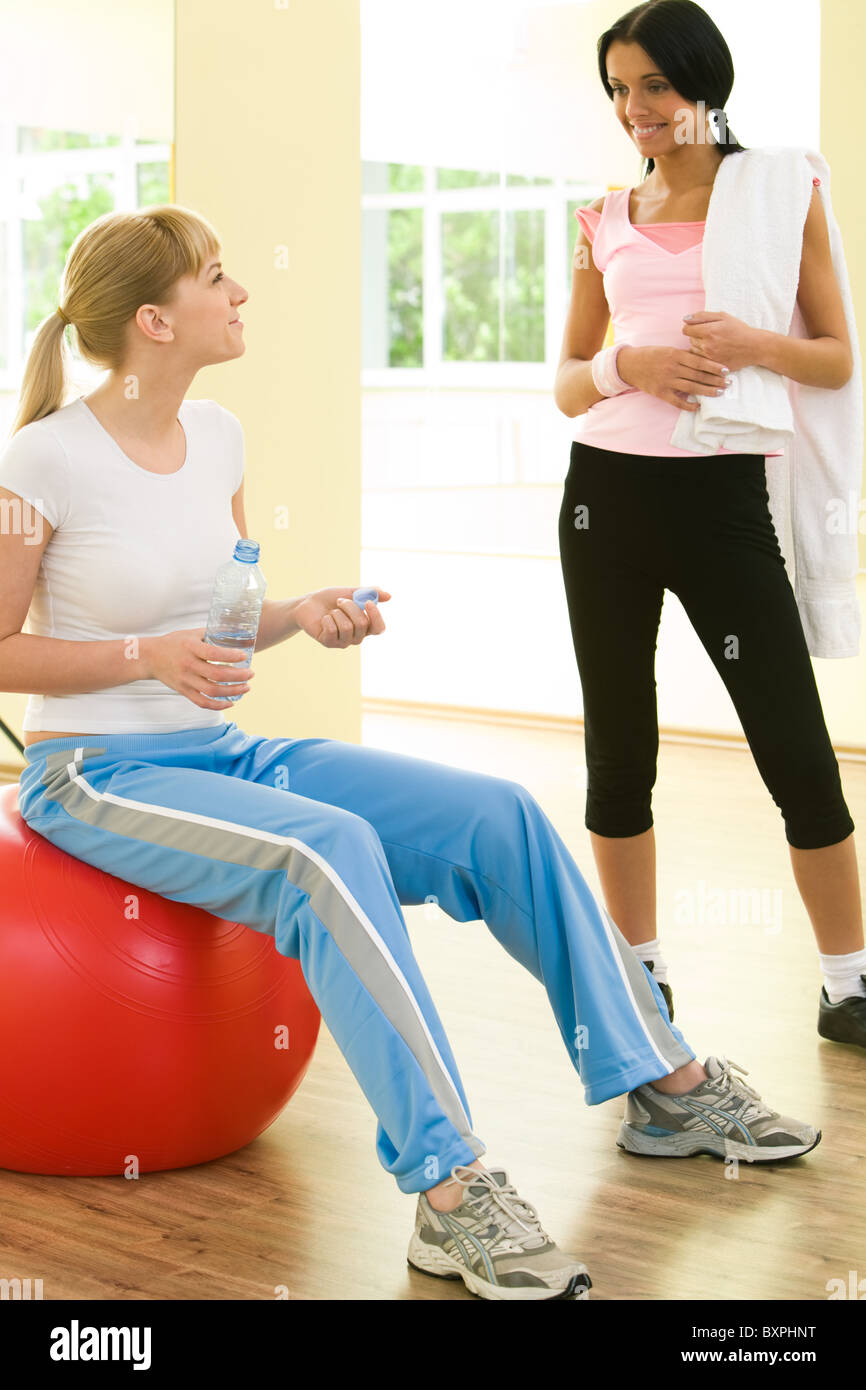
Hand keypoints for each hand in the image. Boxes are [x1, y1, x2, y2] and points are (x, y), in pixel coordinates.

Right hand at [143, 627, 254, 709]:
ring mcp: (185, 680)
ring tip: (246, 687)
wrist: (150, 658)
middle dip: (238, 676)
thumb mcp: (191, 633)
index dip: (231, 656)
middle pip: (216, 674)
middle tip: (251, 674)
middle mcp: (188, 665)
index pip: (213, 653)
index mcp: (190, 647)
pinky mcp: (183, 691)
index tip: (244, 656)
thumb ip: (211, 633)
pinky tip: (231, 702)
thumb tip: (236, 631)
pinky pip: (202, 702)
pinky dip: (218, 705)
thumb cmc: (174, 643)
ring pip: (212, 691)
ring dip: (233, 691)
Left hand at [293, 586, 391, 647]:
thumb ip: (369, 593)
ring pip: (347, 627)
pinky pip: (332, 630)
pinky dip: (327, 619)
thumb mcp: (351, 592)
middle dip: (349, 606)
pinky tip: (323, 619)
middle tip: (339, 601)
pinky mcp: (329, 643)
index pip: (379, 628)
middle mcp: (356, 637)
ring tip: (331, 611)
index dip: (376, 616)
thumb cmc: (331, 599)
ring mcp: (343, 642)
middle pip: (362, 623)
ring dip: (337, 613)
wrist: (308, 603)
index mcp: (365, 626)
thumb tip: (389, 596)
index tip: (367, 602)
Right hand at [617, 344, 733, 412]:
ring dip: (707, 391)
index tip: (726, 370)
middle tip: (729, 383)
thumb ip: (683, 355)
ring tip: (720, 392)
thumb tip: (702, 358)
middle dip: (715, 380)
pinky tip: (698, 406)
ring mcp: (666, 381)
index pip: (699, 362)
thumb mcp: (668, 349)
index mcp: (675, 355)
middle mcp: (672, 368)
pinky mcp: (660, 392)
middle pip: (698, 375)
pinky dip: (688, 404)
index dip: (714, 366)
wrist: (630, 364)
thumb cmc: (651, 355)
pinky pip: (677, 401)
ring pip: (691, 387)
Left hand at [681, 311, 761, 372]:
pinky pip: (700, 360)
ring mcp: (710, 358)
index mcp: (708, 331)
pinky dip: (704, 356)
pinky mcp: (713, 366)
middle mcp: (707, 346)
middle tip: (710, 335)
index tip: (698, 327)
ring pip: (694, 351)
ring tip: (714, 343)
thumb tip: (685, 318)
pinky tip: (714, 352)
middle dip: (696, 336)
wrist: (754, 346)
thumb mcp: (723, 317)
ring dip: (700, 346)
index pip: (686, 330)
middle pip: (690, 340)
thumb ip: (702, 316)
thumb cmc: (739, 329)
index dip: (691, 327)